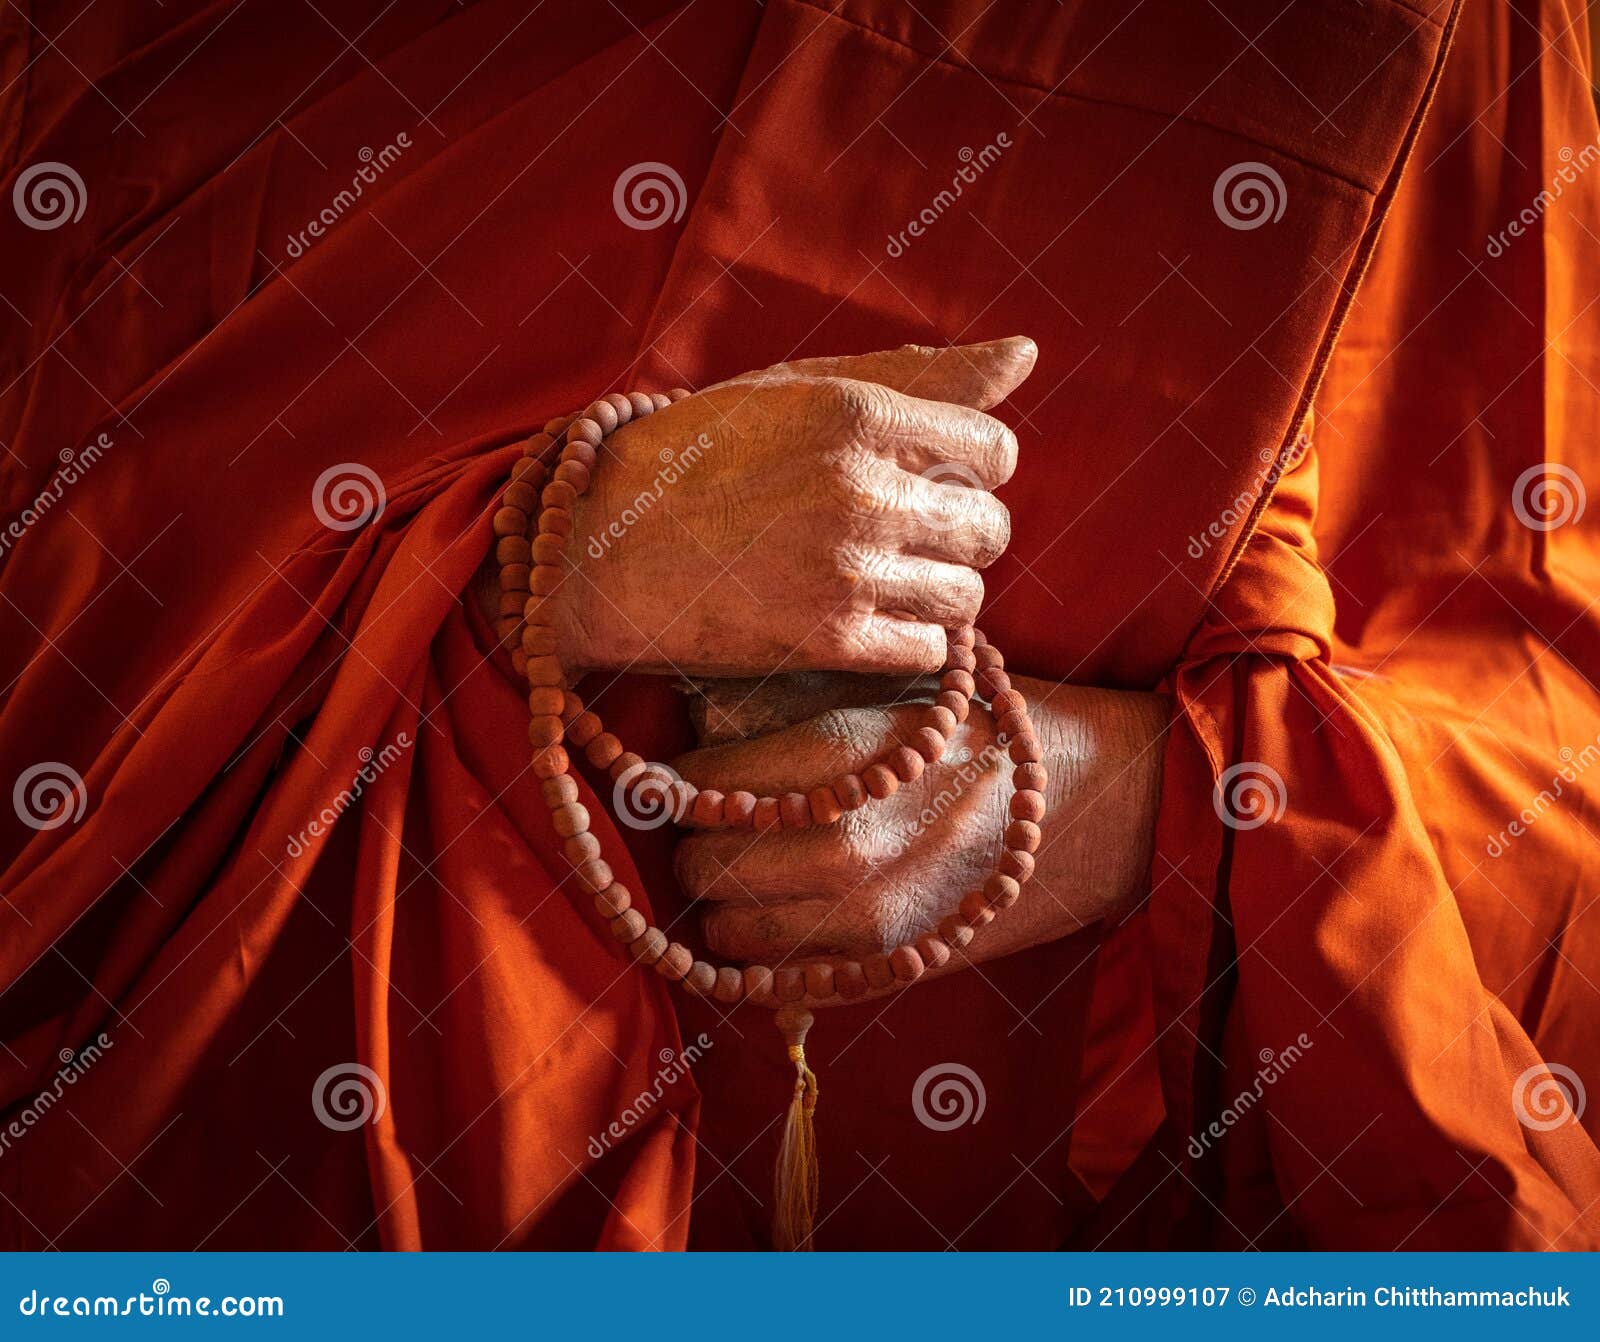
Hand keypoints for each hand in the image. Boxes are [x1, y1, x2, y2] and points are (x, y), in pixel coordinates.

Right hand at [551, 338, 1035, 675]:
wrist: (598, 547)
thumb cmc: (697, 455)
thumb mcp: (798, 389)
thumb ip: (916, 375)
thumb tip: (1026, 356)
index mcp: (857, 413)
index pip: (995, 450)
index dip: (972, 469)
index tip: (928, 478)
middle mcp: (863, 489)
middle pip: (990, 527)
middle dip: (958, 531)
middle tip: (901, 532)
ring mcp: (847, 570)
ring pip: (967, 594)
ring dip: (939, 589)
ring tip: (885, 576)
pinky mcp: (827, 641)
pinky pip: (930, 648)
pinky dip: (911, 637)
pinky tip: (866, 616)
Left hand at [671, 675, 1168, 1004]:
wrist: (1098, 801)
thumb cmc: (988, 735)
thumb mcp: (888, 699)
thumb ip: (794, 729)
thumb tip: (696, 755)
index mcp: (835, 759)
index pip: (697, 789)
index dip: (684, 783)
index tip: (694, 779)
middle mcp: (841, 847)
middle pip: (700, 869)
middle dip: (700, 848)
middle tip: (723, 829)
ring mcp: (866, 920)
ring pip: (727, 935)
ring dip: (729, 906)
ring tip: (759, 873)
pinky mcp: (890, 967)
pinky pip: (779, 982)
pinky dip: (770, 955)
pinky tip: (793, 917)